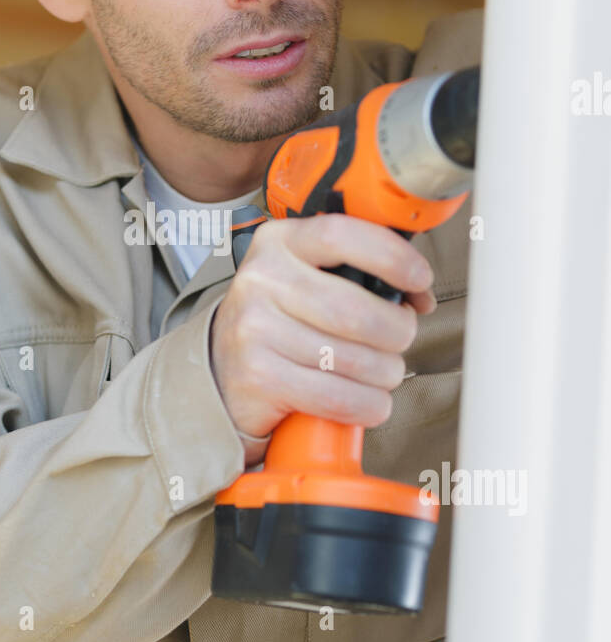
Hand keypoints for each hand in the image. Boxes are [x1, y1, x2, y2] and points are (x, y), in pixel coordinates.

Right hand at [209, 214, 435, 465]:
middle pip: (356, 311)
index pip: (340, 236)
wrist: (222, 369)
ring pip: (354, 359)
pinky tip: (368, 401)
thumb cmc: (280, 320)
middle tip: (399, 338)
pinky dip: (368, 405)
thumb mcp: (305, 275)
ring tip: (381, 373)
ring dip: (386, 374)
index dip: (392, 257)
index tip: (419, 279)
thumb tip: (418, 295)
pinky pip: (337, 397)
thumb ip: (357, 269)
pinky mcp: (259, 377)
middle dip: (397, 331)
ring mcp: (256, 330)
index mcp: (278, 243)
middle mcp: (262, 281)